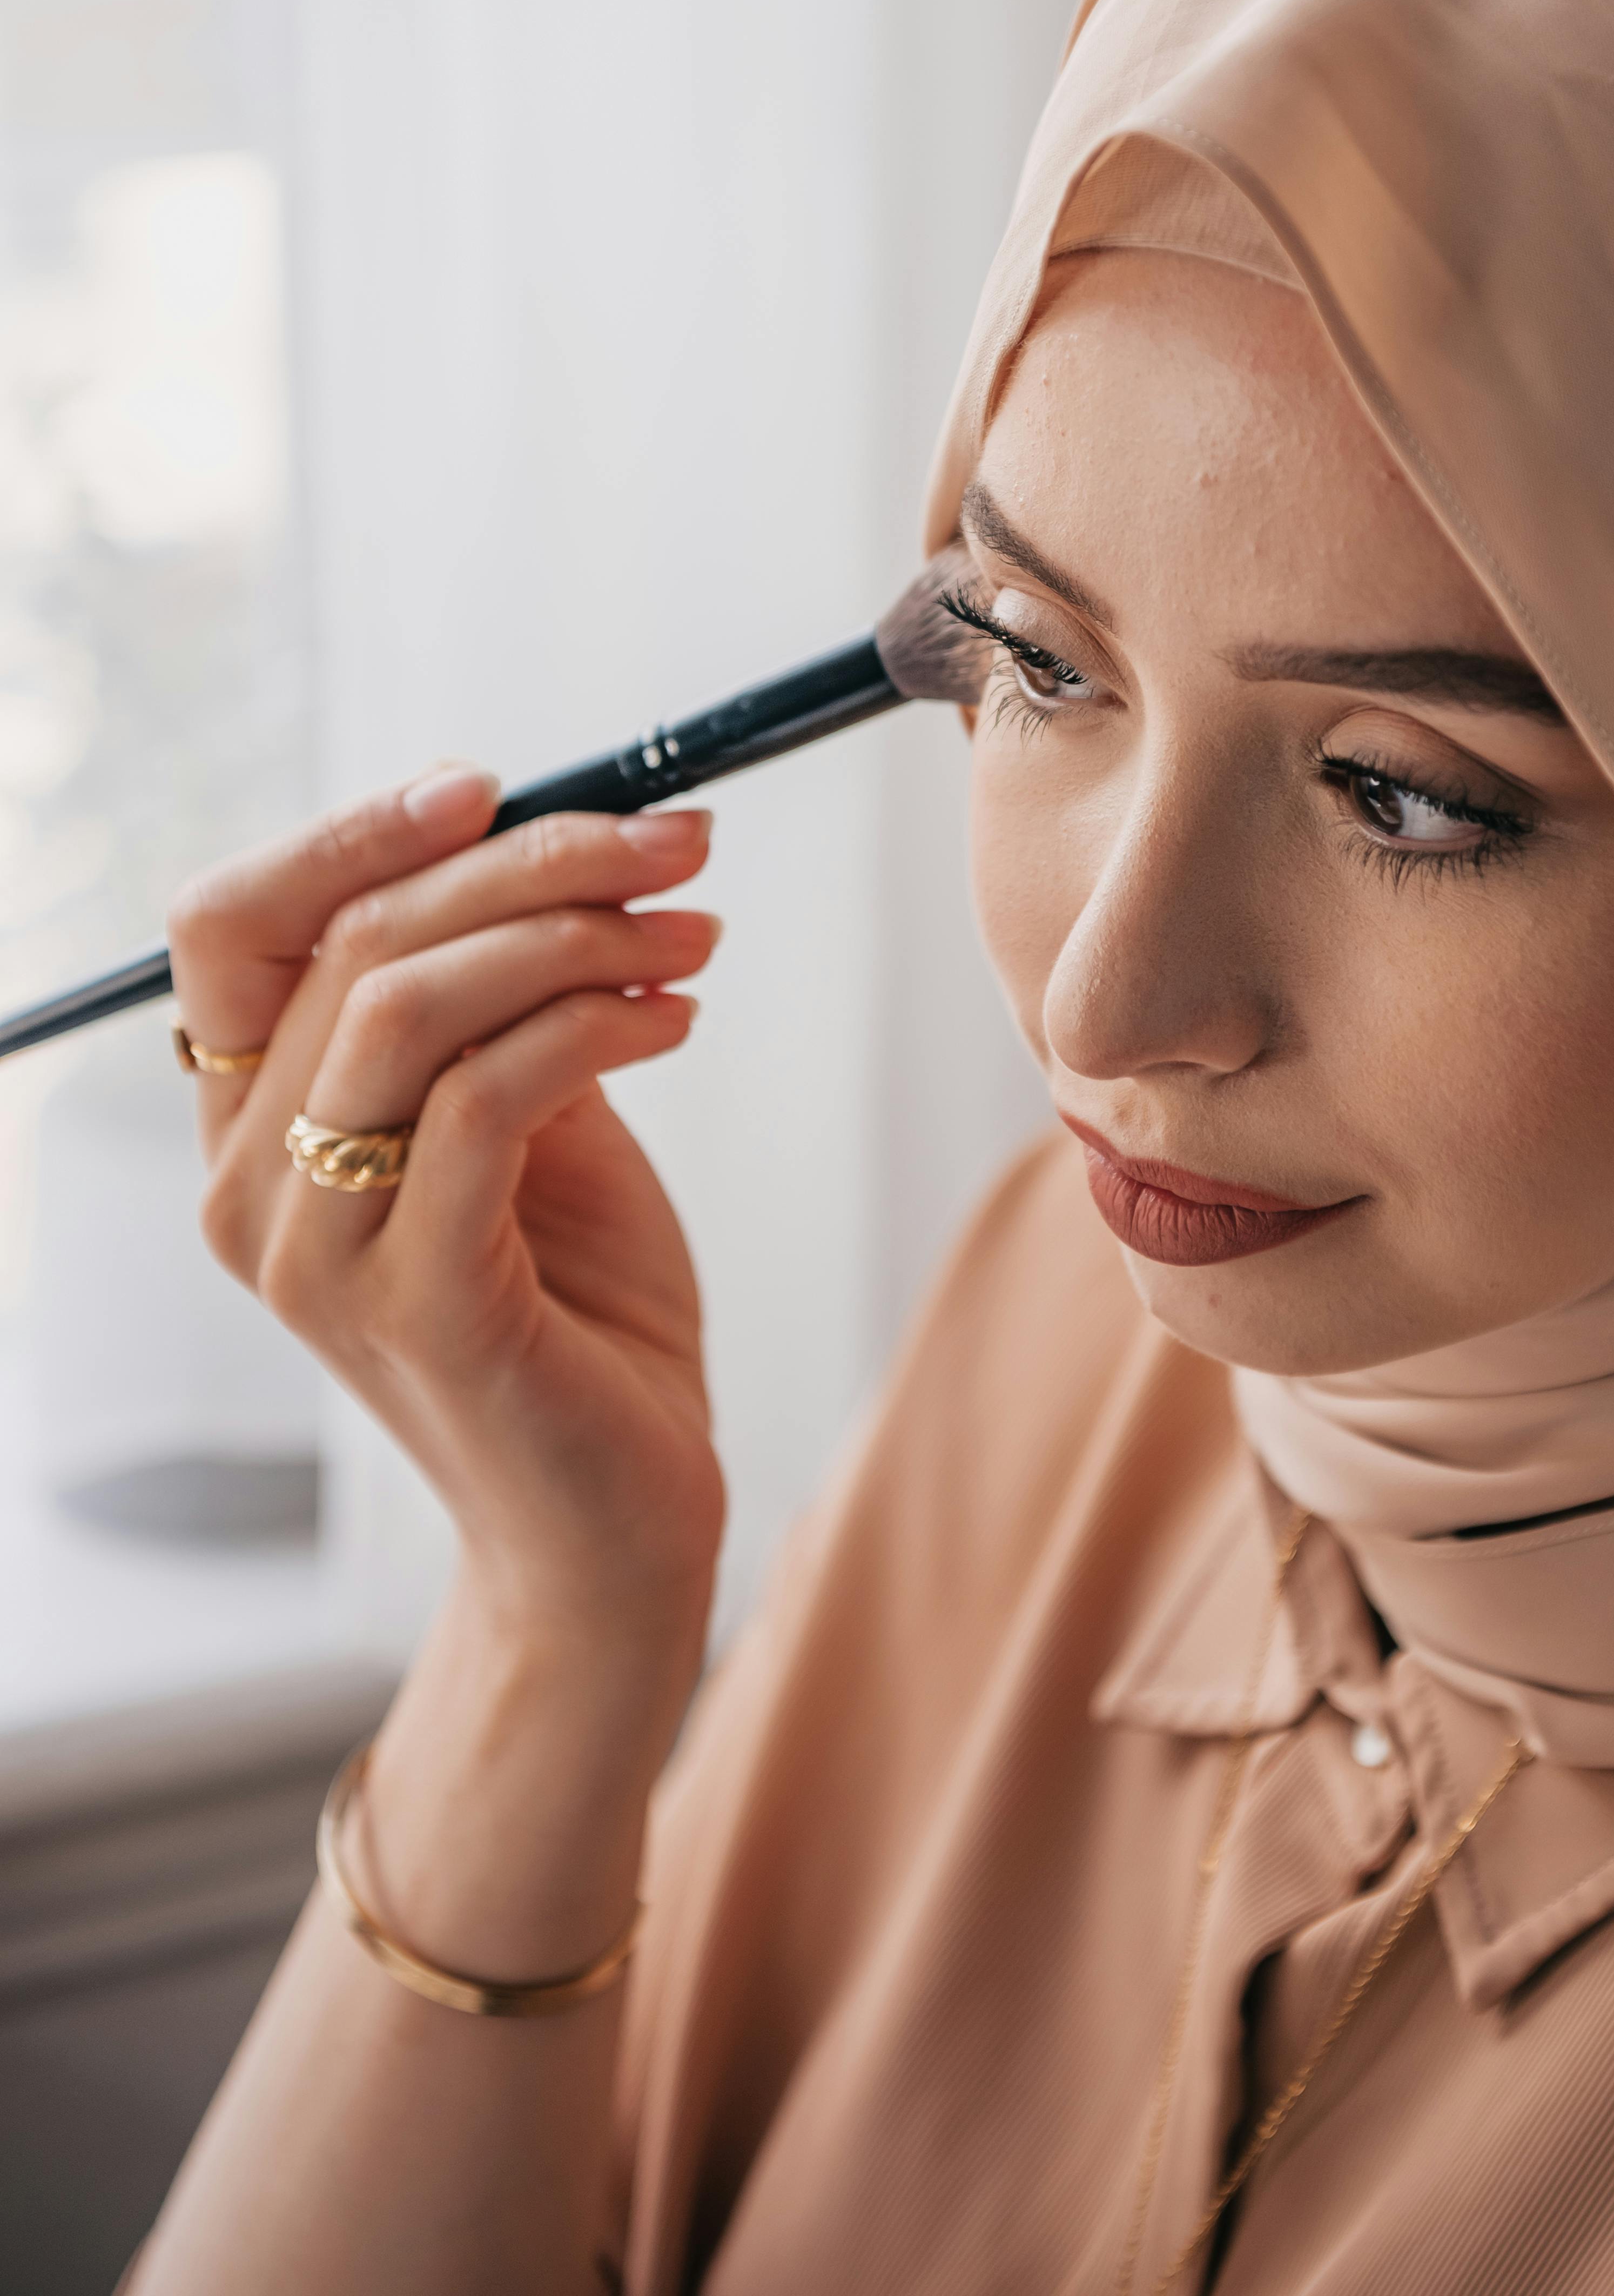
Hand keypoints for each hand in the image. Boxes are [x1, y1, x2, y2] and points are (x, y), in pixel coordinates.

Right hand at [169, 771, 725, 1649]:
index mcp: (252, 1127)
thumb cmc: (579, 1304)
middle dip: (533, 859)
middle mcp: (251, 1187)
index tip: (495, 788)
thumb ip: (493, 998)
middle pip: (353, 938)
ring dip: (578, 934)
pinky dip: (600, 1023)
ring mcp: (320, 1253)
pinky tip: (679, 1016)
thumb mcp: (527, 1115)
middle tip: (677, 841)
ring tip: (695, 931)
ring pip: (414, 1003)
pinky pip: (491, 1097)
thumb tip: (534, 835)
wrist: (619, 1514)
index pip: (230, 922)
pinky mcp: (417, 1303)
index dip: (353, 830)